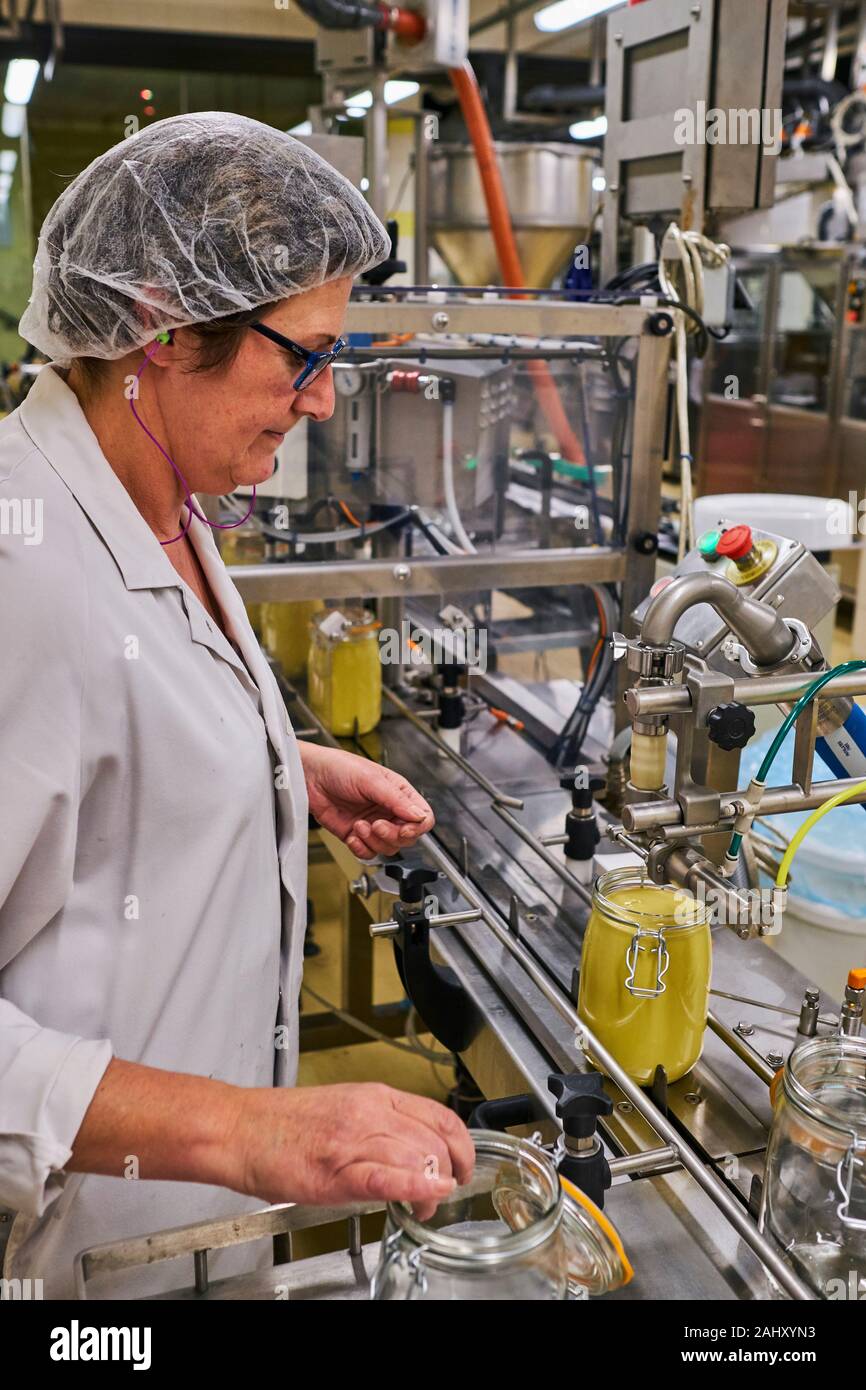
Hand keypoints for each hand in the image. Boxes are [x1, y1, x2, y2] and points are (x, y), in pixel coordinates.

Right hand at [225, 1082, 474, 1219]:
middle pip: (434, 1141)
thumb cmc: (282, 1124)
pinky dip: (412, 1187)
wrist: (239, 1129)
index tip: (464, 1165)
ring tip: (425, 1206)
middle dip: (450, 1171)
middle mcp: (369, 1113)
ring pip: (417, 1158)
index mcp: (374, 1096)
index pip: (439, 1116)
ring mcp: (353, 1140)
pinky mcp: (334, 1170)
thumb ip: (380, 1123)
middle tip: (443, 1193)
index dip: (462, 1145)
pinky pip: (385, 1177)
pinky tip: (423, 1197)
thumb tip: (412, 1150)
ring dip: (433, 1188)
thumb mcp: (343, 1107)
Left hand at [300, 743, 433, 858]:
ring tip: (360, 826)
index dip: (417, 827)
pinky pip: (368, 853)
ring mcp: (373, 825)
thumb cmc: (338, 767)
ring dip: (374, 841)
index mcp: (398, 793)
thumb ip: (396, 799)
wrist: (309, 776)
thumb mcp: (371, 779)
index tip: (404, 828)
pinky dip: (361, 849)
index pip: (422, 817)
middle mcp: (388, 810)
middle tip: (377, 825)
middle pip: (407, 837)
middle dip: (392, 835)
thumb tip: (419, 815)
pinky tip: (352, 835)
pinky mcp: (356, 836)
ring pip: (388, 848)